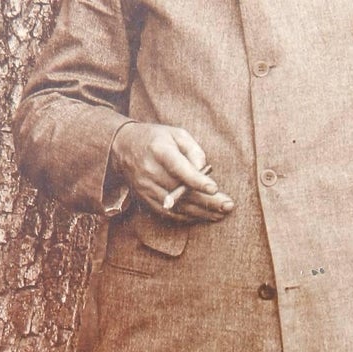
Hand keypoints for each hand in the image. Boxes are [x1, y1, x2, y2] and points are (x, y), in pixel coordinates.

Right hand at [111, 122, 234, 221]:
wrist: (124, 148)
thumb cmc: (158, 139)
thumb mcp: (177, 134)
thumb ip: (194, 150)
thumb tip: (204, 172)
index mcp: (159, 151)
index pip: (178, 168)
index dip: (196, 180)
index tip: (214, 188)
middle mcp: (150, 171)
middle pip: (181, 191)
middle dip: (207, 201)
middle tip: (228, 206)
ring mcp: (146, 188)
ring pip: (177, 206)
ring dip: (201, 212)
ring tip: (221, 213)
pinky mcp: (146, 200)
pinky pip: (170, 214)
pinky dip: (188, 217)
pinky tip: (204, 216)